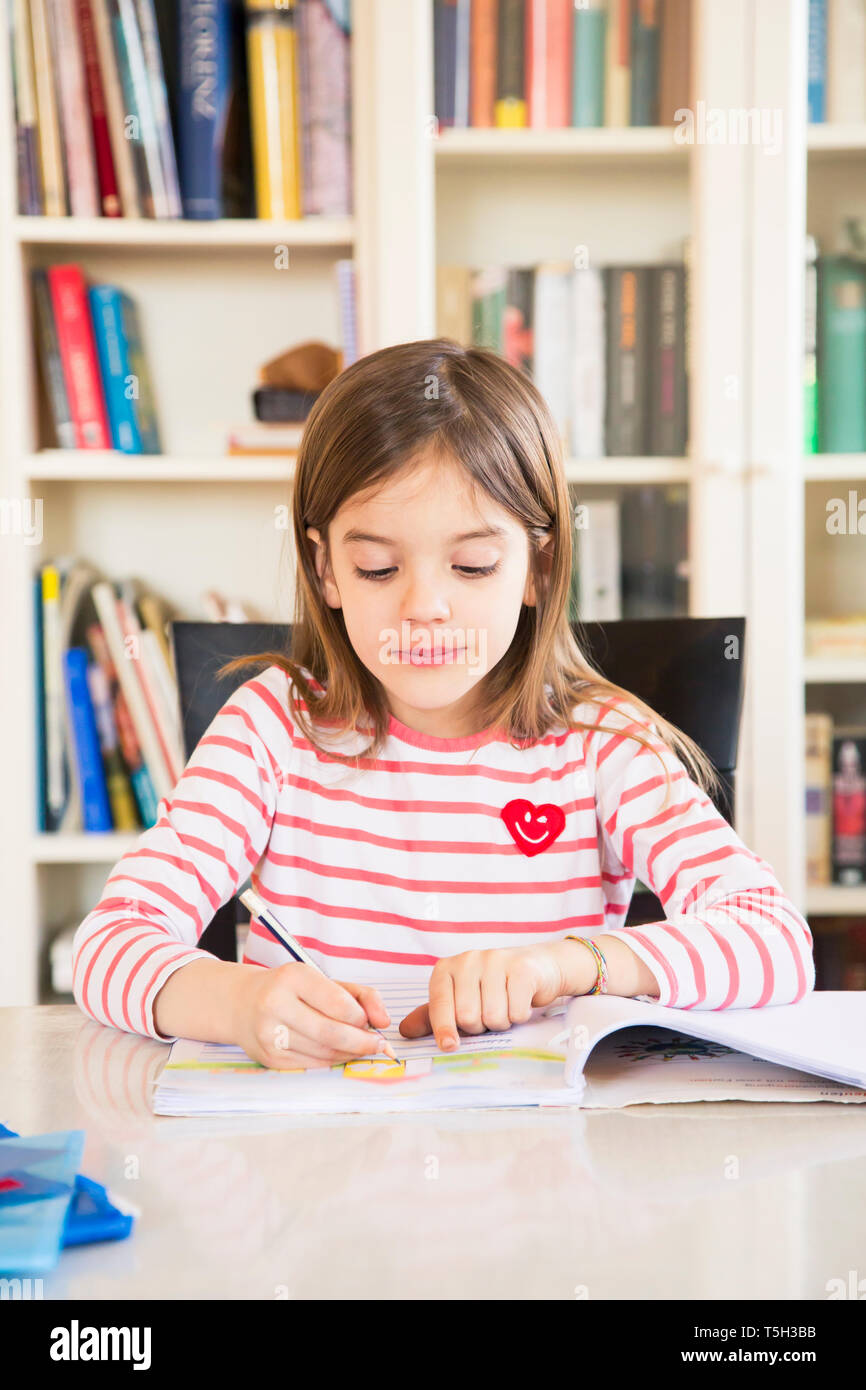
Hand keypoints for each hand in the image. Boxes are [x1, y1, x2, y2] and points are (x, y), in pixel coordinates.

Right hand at [233, 962, 391, 1069]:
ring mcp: (268, 1033)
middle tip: (377, 1045)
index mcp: (293, 977)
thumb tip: (384, 1022)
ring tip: (358, 1047)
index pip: (338, 1003)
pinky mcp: (268, 1057)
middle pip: (331, 1034)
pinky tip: (337, 1053)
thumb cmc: (292, 990)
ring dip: (348, 1054)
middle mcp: (275, 1004)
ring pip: (323, 1053)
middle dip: (362, 1042)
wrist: (243, 1003)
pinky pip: (310, 1064)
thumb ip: (362, 995)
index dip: (361, 1017)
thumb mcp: (325, 981)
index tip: (370, 1021)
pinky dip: (331, 1061)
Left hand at [398, 943, 586, 1051]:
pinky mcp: (521, 969)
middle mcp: (468, 959)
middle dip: (480, 1026)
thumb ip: (433, 1016)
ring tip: (505, 1006)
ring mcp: (495, 960)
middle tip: (488, 1015)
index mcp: (447, 968)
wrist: (538, 966)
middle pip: (467, 1016)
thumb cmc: (493, 987)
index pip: (439, 1004)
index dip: (443, 1029)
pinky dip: (519, 1016)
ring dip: (502, 1023)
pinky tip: (521, 1001)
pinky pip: (515, 1011)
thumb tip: (404, 1031)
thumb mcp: (461, 999)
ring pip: (492, 1016)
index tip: (449, 1046)